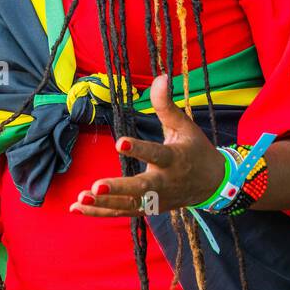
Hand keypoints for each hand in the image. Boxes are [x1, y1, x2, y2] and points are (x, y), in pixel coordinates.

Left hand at [70, 74, 224, 217]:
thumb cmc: (195, 150)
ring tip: (79, 200)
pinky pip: (122, 212)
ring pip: (128, 206)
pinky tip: (76, 208)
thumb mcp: (184, 125)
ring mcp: (155, 200)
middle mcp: (164, 182)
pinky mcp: (148, 209)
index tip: (119, 143)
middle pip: (140, 189)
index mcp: (173, 158)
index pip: (155, 153)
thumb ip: (166, 105)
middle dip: (118, 189)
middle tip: (96, 187)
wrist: (213, 184)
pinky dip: (100, 213)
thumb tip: (159, 77)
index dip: (138, 149)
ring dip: (103, 205)